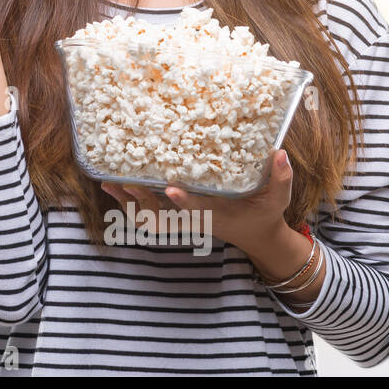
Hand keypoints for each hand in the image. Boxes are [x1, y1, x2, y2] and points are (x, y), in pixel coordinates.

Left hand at [101, 148, 293, 250]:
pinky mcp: (178, 215)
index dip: (184, 200)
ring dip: (129, 202)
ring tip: (108, 184)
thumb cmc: (265, 214)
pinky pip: (149, 213)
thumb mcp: (277, 199)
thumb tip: (279, 153)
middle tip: (121, 184)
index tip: (170, 188)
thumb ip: (280, 178)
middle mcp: (196, 219)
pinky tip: (114, 186)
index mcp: (219, 215)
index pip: (199, 208)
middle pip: (164, 216)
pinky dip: (131, 202)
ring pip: (151, 217)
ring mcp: (185, 219)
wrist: (255, 236)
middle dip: (142, 201)